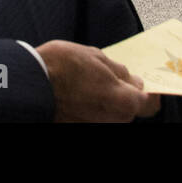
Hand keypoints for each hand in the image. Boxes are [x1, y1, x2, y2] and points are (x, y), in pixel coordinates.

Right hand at [34, 40, 161, 121]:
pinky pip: (95, 115)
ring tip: (89, 80)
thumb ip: (119, 71)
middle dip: (124, 93)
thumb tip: (132, 79)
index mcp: (123, 101)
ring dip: (107, 98)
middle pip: (129, 108)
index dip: (151, 92)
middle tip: (110, 74)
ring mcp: (96, 124)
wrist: (30, 83)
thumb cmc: (62, 66)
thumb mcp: (95, 57)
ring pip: (111, 112)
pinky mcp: (80, 125)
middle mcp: (113, 119)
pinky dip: (92, 104)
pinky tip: (79, 91)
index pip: (150, 104)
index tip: (146, 83)